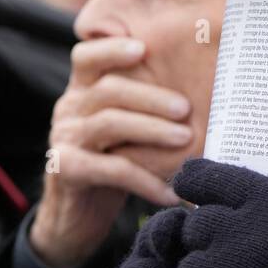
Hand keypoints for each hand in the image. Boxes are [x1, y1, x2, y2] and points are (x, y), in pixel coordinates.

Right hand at [31, 37, 193, 267]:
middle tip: (187, 109)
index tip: (143, 48)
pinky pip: (111, 169)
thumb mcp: (125, 129)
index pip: (86, 56)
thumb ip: (143, 106)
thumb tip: (203, 89)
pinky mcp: (65, 170)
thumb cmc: (113, 163)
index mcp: (82, 91)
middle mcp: (68, 108)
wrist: (75, 218)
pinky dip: (146, 180)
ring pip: (109, 123)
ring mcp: (63, 138)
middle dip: (153, 97)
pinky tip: (172, 192)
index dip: (111, 48)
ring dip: (153, 131)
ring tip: (188, 140)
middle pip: (109, 89)